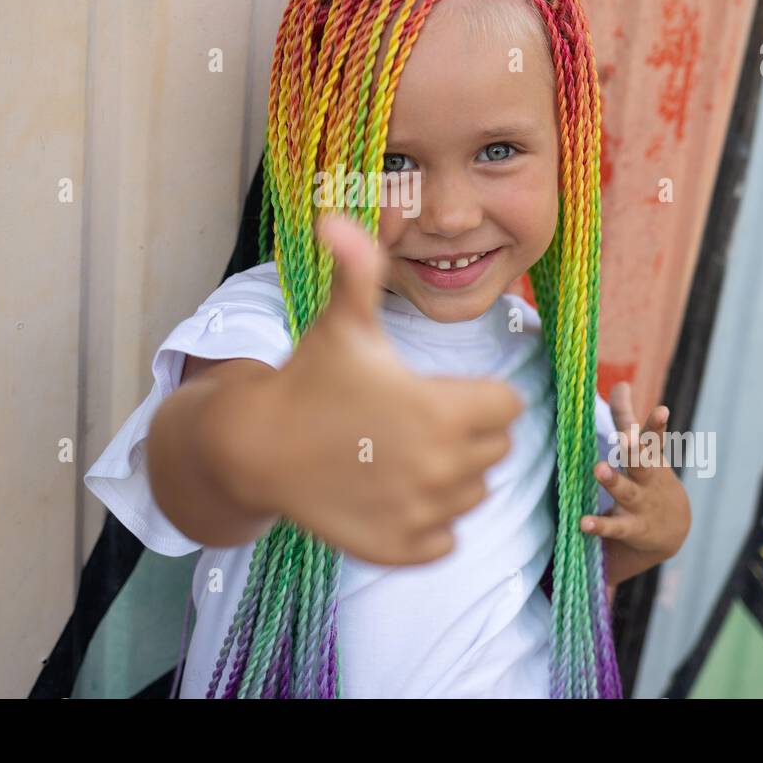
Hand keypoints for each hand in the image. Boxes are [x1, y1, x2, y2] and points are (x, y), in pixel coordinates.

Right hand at [256, 213, 523, 566]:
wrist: (255, 446)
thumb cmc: (308, 376)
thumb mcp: (343, 320)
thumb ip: (358, 265)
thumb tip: (337, 213)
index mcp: (446, 412)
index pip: (507, 406)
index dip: (477, 393)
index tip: (436, 388)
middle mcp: (444, 469)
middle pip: (495, 451)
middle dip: (467, 433)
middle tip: (415, 419)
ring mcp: (423, 516)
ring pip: (473, 495)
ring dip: (451, 477)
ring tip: (402, 454)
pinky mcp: (400, 549)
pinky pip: (446, 540)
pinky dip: (428, 522)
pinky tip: (393, 493)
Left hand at [579, 382, 690, 584]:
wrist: (674, 528)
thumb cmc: (650, 476)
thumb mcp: (645, 448)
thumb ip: (627, 416)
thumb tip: (621, 383)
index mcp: (650, 456)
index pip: (649, 435)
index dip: (654, 422)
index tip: (657, 407)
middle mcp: (647, 478)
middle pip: (642, 461)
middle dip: (634, 448)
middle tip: (627, 437)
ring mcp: (640, 503)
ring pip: (626, 491)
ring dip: (613, 481)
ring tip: (599, 469)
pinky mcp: (631, 527)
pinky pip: (614, 526)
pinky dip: (599, 525)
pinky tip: (583, 522)